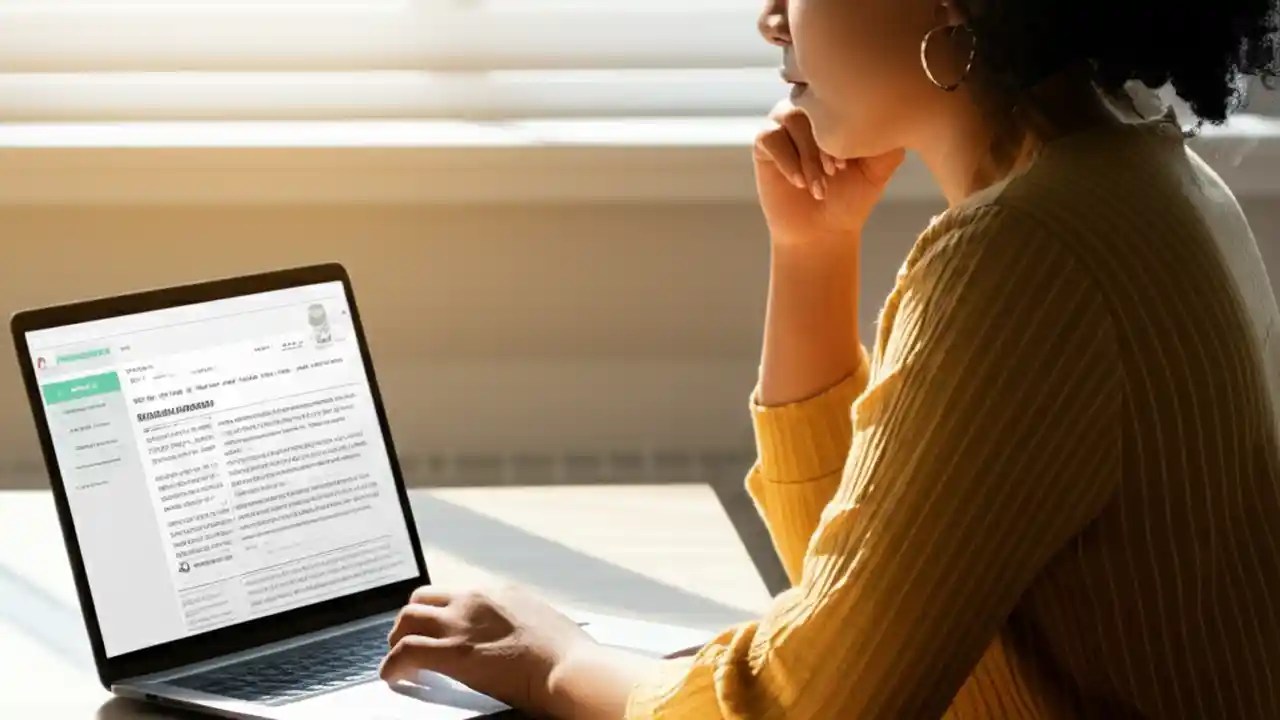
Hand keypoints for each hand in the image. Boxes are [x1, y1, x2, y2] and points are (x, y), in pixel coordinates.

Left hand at [381, 584, 597, 716]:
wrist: (569, 668)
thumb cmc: (567, 655)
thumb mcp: (542, 622)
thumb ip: (519, 622)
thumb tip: (515, 637)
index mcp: (498, 591)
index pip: (455, 594)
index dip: (440, 613)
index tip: (438, 629)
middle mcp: (474, 599)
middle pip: (423, 599)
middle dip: (411, 620)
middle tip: (408, 640)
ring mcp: (461, 623)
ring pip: (407, 619)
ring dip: (396, 639)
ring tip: (396, 659)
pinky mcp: (451, 653)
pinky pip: (405, 652)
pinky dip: (392, 664)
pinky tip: (393, 676)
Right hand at [754, 99, 904, 248]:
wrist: (822, 229)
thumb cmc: (851, 195)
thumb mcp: (878, 166)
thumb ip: (888, 139)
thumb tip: (898, 110)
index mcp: (837, 109)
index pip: (839, 92)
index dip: (847, 123)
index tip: (854, 160)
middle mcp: (809, 109)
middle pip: (814, 105)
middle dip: (827, 140)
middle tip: (838, 171)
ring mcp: (784, 123)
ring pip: (792, 120)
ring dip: (809, 155)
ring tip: (820, 185)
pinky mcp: (764, 142)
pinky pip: (771, 137)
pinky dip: (788, 161)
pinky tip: (800, 183)